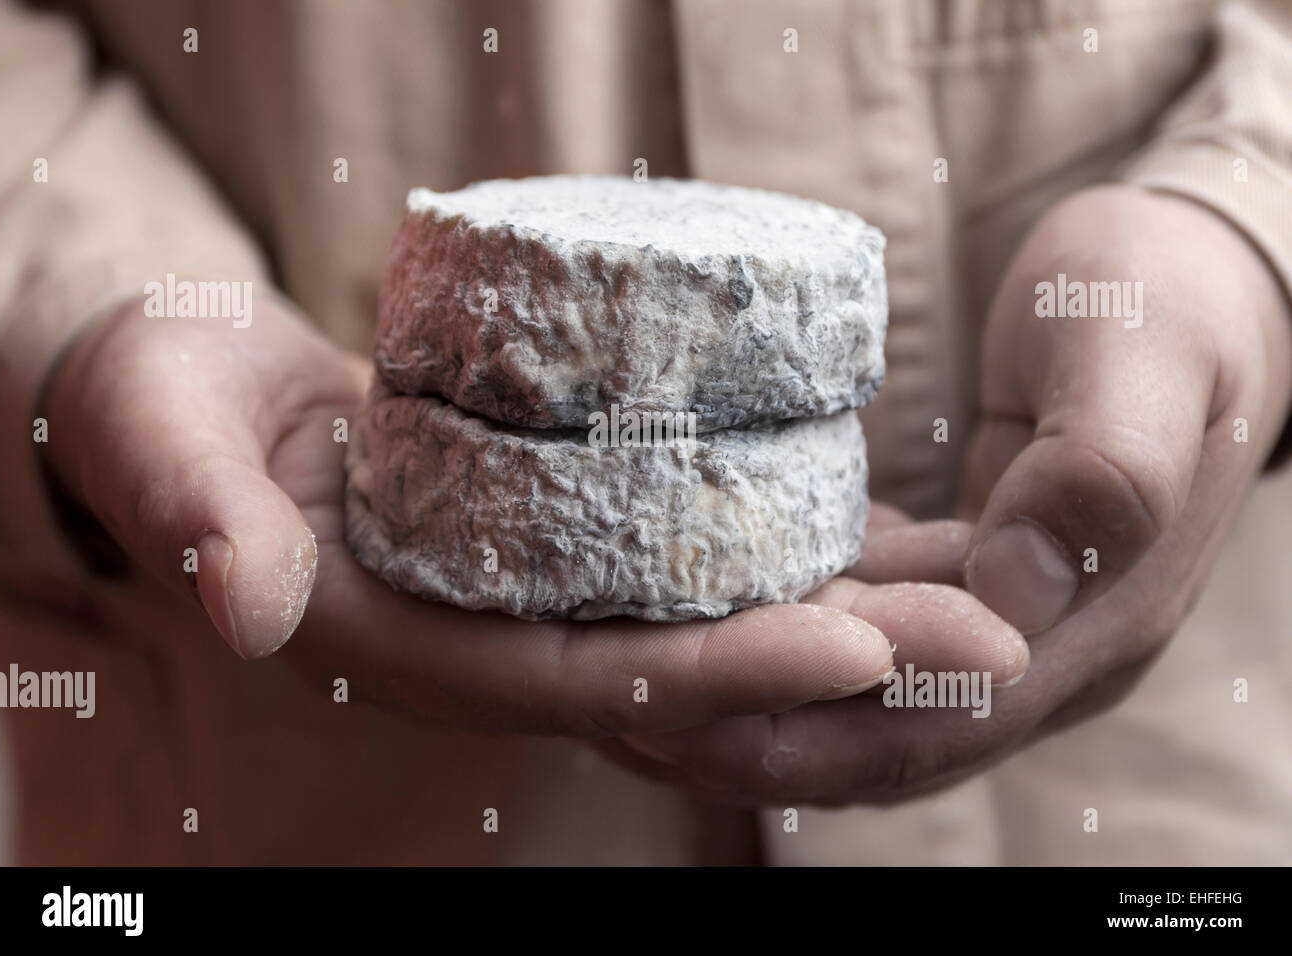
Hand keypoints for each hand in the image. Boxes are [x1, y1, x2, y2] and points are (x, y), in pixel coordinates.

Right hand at [38, 293, 983, 735]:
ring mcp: (532, 593)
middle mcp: (490, 635)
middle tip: (993, 638)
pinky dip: (785, 558)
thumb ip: (198, 513)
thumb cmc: (165, 404)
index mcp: (408, 637)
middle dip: (834, 661)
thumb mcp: (158, 436)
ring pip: (703, 621)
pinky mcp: (557, 541)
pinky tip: (890, 541)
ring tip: (985, 598)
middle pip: (683, 668)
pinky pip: (684, 562)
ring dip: (844, 615)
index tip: (859, 643)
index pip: (582, 672)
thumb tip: (252, 599)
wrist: (187, 395)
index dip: (719, 668)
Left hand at [606, 185, 1291, 803]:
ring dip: (751, 695)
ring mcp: (1004, 619)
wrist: (1188, 284)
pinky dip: (782, 627)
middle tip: (613, 715)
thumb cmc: (1165, 301)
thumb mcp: (1144, 355)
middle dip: (748, 734)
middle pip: (882, 731)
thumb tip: (1014, 585)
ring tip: (627, 683)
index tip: (678, 713)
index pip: (939, 714)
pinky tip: (698, 609)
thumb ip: (1100, 469)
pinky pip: (860, 622)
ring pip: (861, 690)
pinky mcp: (963, 578)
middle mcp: (1047, 648)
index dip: (807, 725)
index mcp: (1097, 621)